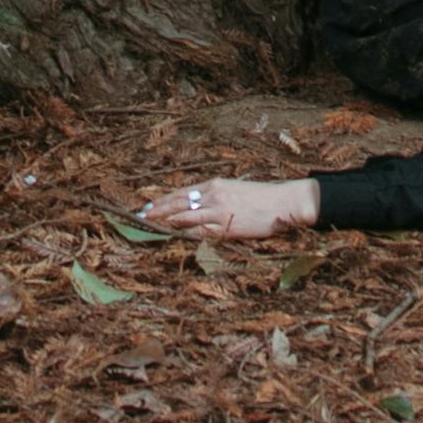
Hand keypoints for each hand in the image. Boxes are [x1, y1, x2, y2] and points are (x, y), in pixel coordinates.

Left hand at [134, 175, 316, 239]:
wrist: (282, 202)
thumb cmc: (260, 196)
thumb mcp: (234, 188)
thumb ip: (214, 195)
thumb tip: (196, 204)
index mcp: (215, 184)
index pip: (182, 192)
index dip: (164, 200)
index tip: (149, 206)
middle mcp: (213, 195)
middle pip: (178, 204)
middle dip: (158, 211)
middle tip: (141, 217)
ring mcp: (219, 212)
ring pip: (186, 218)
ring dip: (168, 224)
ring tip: (152, 229)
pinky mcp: (227, 227)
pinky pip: (201, 233)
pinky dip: (186, 235)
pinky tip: (175, 238)